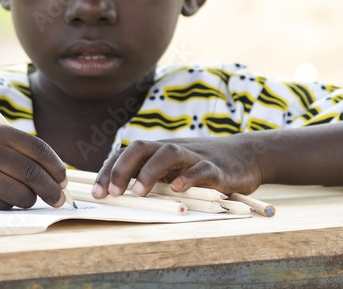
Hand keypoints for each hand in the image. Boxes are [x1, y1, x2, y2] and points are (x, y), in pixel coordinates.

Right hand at [0, 124, 67, 209]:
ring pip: (23, 195)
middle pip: (34, 175)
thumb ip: (21, 150)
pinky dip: (8, 204)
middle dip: (52, 191)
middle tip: (59, 199)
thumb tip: (58, 177)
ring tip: (23, 196)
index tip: (63, 179)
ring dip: (29, 200)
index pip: (39, 150)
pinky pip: (4, 206)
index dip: (56, 167)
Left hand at [93, 136, 264, 198]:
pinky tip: (177, 189)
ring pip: (168, 154)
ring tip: (138, 192)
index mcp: (157, 151)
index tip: (97, 192)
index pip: (126, 154)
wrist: (244, 155)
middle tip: (113, 193)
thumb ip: (149, 175)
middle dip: (123, 169)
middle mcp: (171, 149)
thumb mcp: (171, 169)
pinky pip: (201, 169)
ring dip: (150, 172)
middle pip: (140, 148)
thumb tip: (118, 190)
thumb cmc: (199, 165)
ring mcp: (194, 156)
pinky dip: (189, 177)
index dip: (110, 171)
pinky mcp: (216, 168)